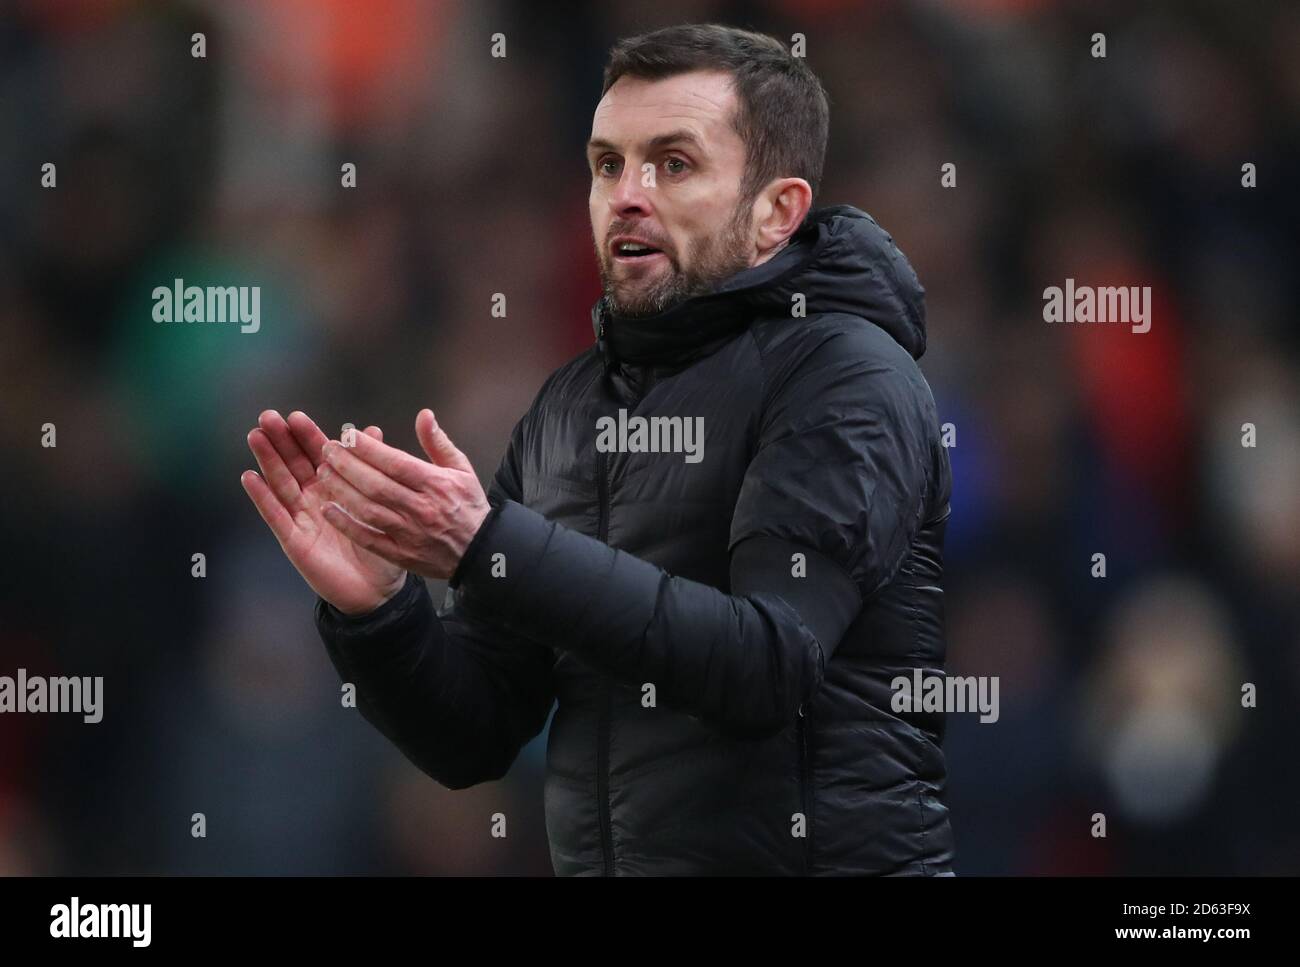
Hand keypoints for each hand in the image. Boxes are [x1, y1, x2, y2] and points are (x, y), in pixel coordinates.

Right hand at [241, 410, 406, 614]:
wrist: (377, 588)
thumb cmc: (380, 543)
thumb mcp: (381, 503)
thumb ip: (375, 468)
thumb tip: (372, 430)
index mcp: (336, 486)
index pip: (318, 455)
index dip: (307, 436)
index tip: (295, 415)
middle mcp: (314, 498)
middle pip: (294, 464)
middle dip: (281, 440)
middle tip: (268, 416)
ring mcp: (301, 517)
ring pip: (281, 483)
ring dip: (267, 460)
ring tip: (255, 436)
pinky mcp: (293, 539)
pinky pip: (275, 515)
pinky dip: (262, 496)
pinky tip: (249, 477)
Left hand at [312, 408, 489, 580]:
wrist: (481, 553)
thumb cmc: (468, 507)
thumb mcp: (462, 470)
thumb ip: (438, 443)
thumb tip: (424, 415)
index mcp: (436, 484)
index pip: (396, 463)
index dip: (368, 449)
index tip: (347, 436)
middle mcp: (421, 508)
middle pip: (376, 484)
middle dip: (347, 465)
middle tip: (327, 450)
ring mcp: (409, 533)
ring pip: (368, 509)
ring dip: (342, 490)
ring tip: (323, 473)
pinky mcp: (401, 554)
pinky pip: (368, 539)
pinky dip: (346, 524)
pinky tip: (329, 509)